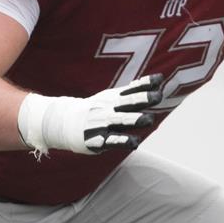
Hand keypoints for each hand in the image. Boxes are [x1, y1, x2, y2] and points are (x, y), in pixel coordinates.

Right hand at [17, 74, 165, 154]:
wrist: (63, 122)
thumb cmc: (94, 110)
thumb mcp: (111, 97)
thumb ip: (133, 91)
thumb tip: (156, 79)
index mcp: (113, 99)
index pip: (132, 90)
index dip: (145, 84)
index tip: (160, 79)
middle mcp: (108, 109)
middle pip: (127, 103)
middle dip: (142, 99)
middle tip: (158, 96)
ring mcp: (102, 124)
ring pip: (120, 121)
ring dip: (134, 119)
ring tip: (149, 119)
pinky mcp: (97, 140)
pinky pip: (111, 141)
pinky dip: (122, 141)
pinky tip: (135, 143)